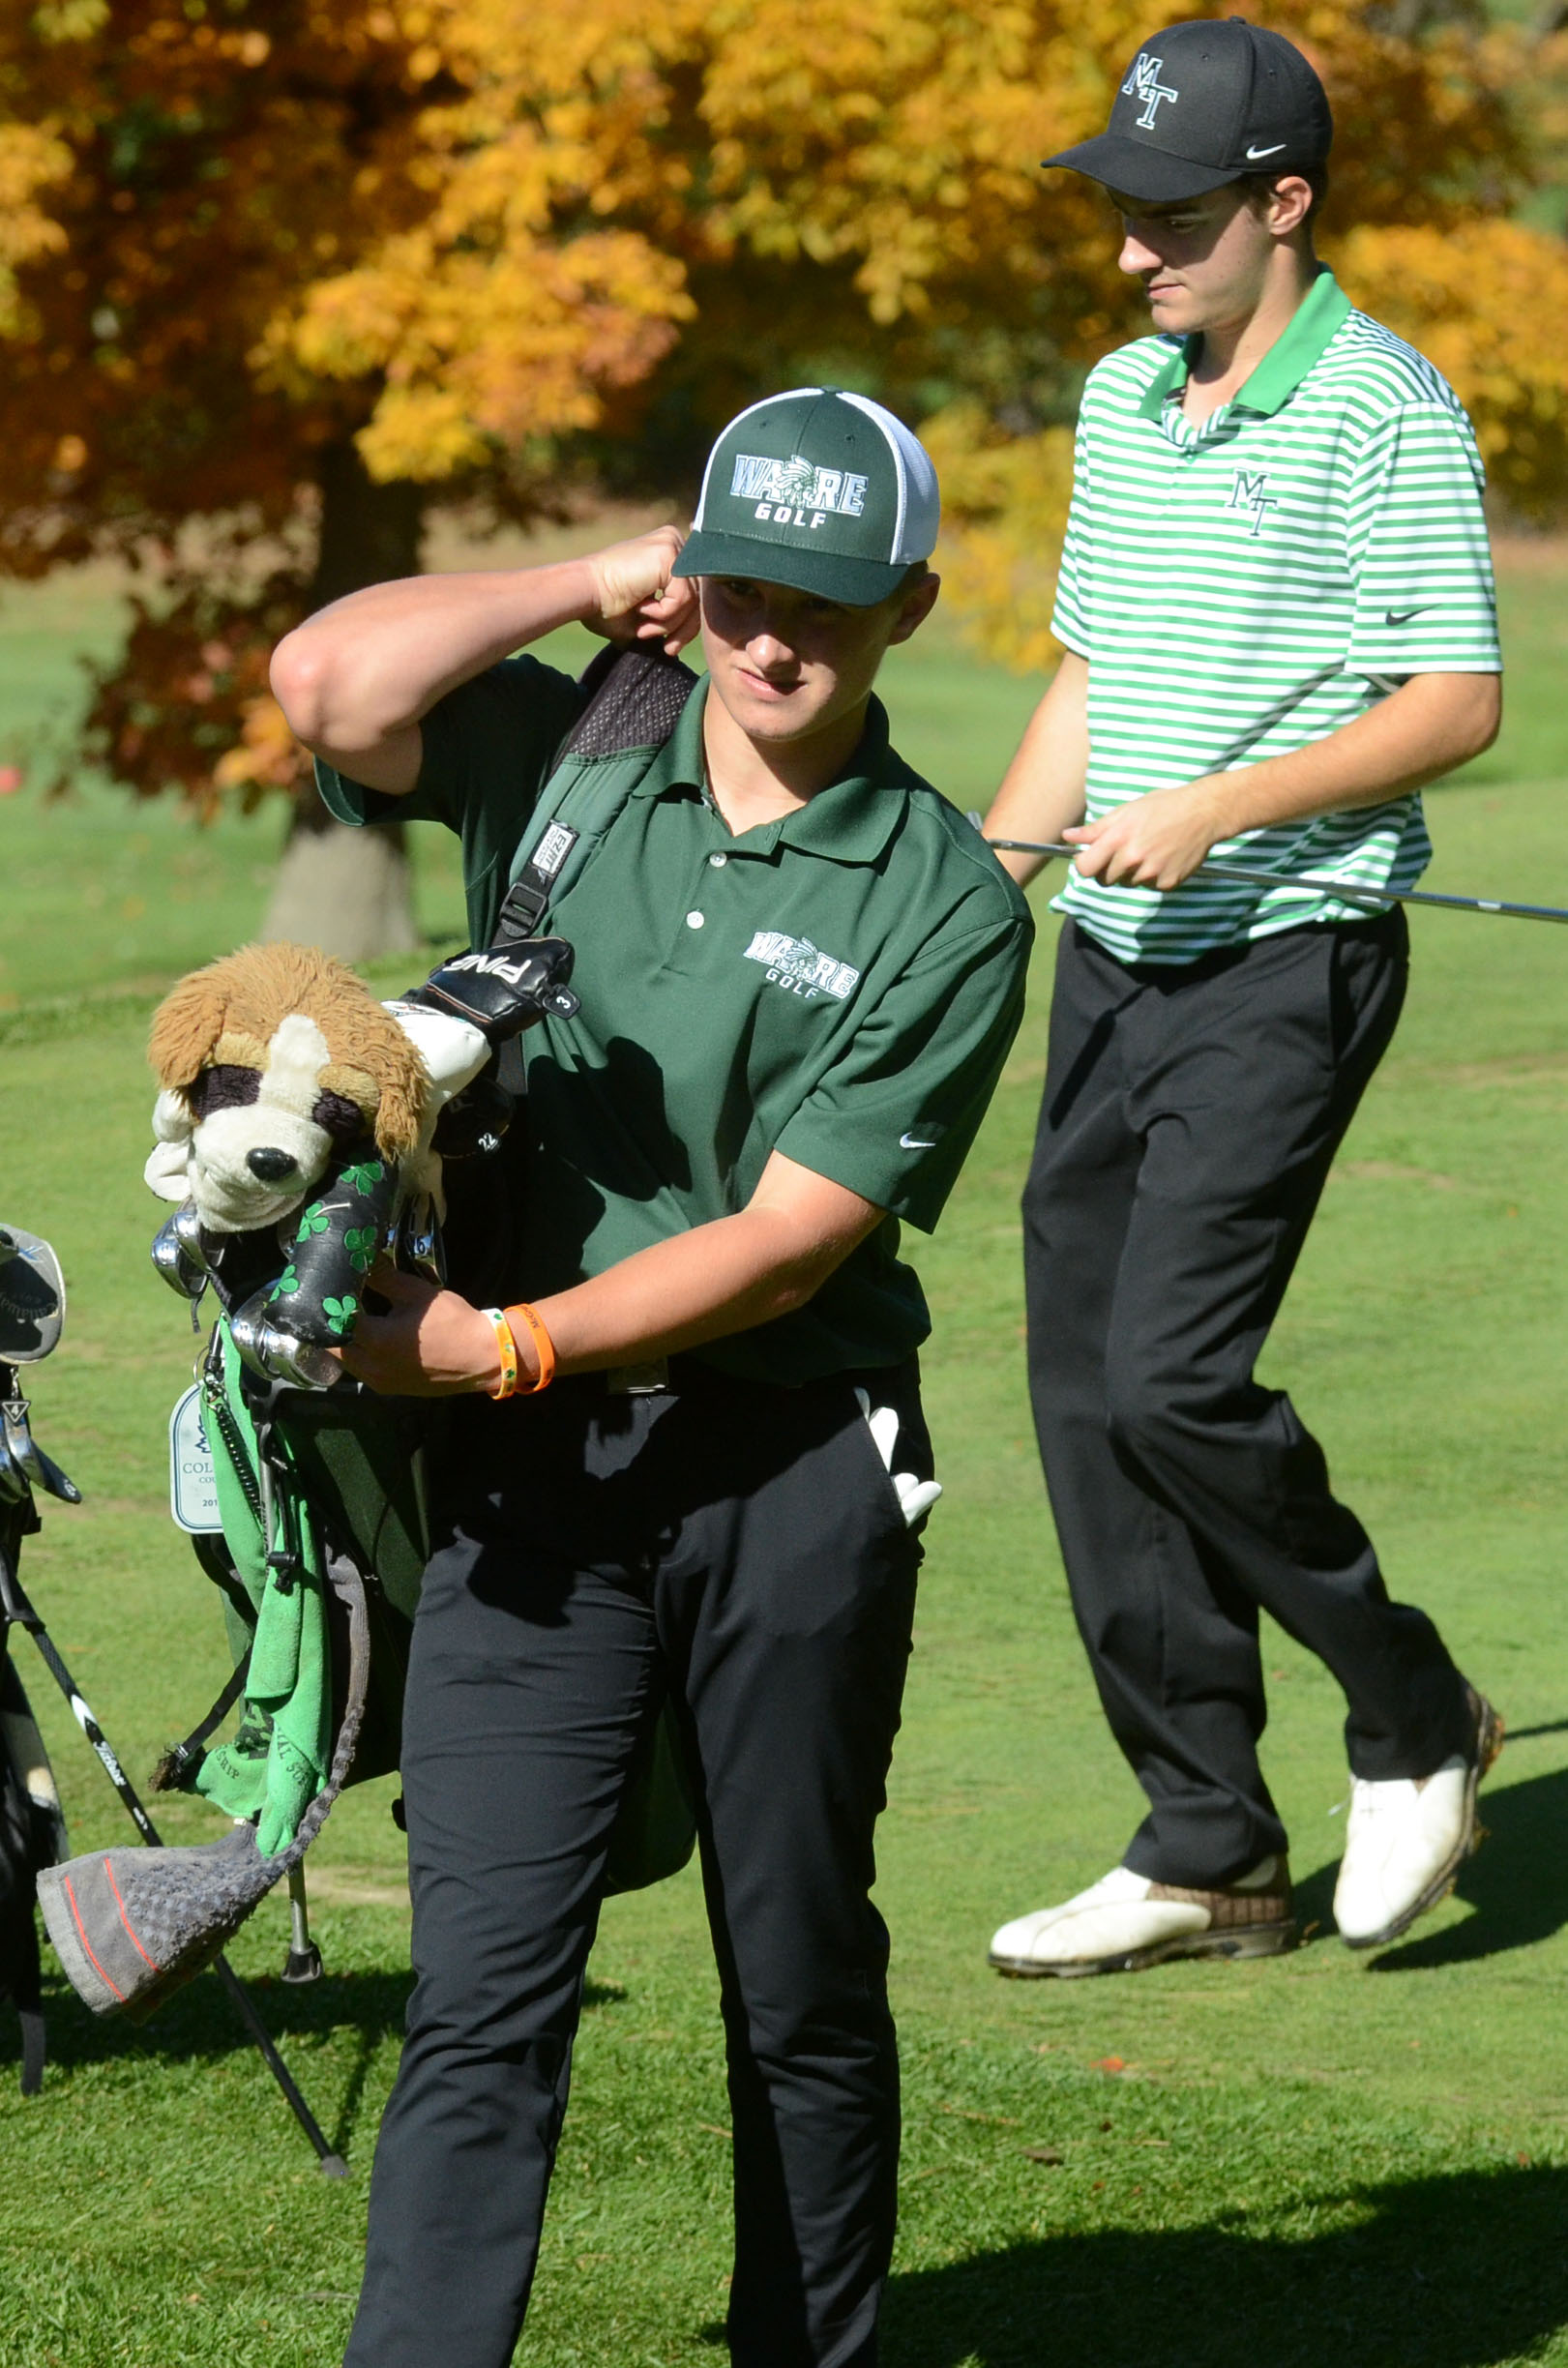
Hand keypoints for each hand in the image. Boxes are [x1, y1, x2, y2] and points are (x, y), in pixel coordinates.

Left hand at [335, 1263, 502, 1396]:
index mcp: (376, 1340)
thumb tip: (363, 1259)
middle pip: (334, 1347)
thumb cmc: (452, 1322)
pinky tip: (370, 1340)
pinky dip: (360, 1356)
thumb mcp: (417, 1293)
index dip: (331, 1303)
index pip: (336, 1321)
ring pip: (348, 1362)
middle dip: (332, 1327)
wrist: (483, 1357)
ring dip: (345, 1343)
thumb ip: (384, 1277)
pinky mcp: (391, 1389)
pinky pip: (363, 1372)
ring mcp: (380, 1382)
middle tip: (336, 1305)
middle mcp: (372, 1367)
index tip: (330, 1289)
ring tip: (351, 1321)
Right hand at [585, 526, 699, 655]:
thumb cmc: (605, 605)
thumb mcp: (648, 611)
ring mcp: (672, 545)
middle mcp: (674, 541)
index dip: (687, 623)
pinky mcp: (668, 553)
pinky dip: (664, 614)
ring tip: (644, 629)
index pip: (696, 592)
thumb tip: (694, 630)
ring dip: (668, 625)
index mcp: (669, 551)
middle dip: (684, 629)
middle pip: (700, 596)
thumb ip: (674, 612)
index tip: (671, 646)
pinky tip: (642, 611)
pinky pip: (683, 597)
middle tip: (667, 648)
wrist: (583, 593)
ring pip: (692, 600)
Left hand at [1062, 775, 1234, 890]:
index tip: (1091, 859)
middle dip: (1109, 869)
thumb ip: (1096, 829)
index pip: (1085, 868)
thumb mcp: (1126, 811)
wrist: (1204, 813)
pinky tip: (1164, 856)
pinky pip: (1149, 886)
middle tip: (1125, 851)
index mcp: (1118, 838)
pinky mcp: (1168, 883)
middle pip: (1105, 880)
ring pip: (1128, 884)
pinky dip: (1153, 876)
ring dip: (1132, 873)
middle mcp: (1133, 858)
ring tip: (1148, 849)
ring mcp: (1151, 873)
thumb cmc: (1163, 807)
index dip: (1085, 864)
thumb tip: (1068, 836)